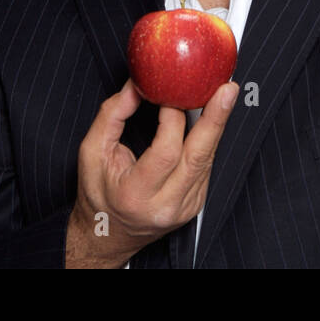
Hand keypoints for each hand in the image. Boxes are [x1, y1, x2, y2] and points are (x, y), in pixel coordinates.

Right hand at [66, 77, 238, 267]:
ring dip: (215, 124)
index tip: (172, 91)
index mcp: (136, 195)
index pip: (165, 151)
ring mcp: (186, 207)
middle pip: (199, 156)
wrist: (108, 235)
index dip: (172, 118)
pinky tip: (210, 118)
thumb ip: (112, 116)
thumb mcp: (92, 153)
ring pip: (207, 158)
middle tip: (227, 89)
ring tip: (222, 94)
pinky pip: (205, 165)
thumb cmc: (97, 194)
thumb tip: (137, 85)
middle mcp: (166, 205)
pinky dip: (207, 139)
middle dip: (216, 118)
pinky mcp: (196, 203)